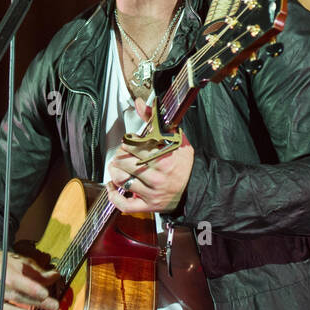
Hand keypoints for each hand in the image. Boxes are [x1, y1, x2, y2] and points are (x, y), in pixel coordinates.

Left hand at [107, 97, 193, 213]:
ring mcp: (152, 193)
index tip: (128, 143)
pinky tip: (113, 187)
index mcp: (164, 159)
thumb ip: (155, 120)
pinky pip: (124, 204)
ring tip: (116, 167)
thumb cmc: (184, 163)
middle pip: (124, 163)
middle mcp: (157, 177)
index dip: (127, 144)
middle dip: (119, 156)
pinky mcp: (148, 205)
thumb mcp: (175, 138)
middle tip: (121, 154)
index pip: (134, 147)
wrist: (196, 187)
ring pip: (121, 181)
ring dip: (114, 172)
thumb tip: (141, 103)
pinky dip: (114, 196)